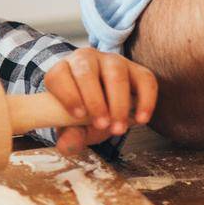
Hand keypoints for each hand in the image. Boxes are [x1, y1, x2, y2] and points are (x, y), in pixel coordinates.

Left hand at [43, 48, 157, 156]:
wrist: (106, 107)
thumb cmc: (85, 113)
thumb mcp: (73, 128)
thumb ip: (69, 136)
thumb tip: (67, 145)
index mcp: (63, 70)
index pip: (59, 75)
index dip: (68, 94)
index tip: (78, 115)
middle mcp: (86, 59)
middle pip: (86, 72)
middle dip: (95, 100)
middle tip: (102, 125)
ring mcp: (112, 61)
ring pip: (116, 74)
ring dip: (119, 103)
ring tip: (118, 128)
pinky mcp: (137, 69)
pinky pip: (145, 80)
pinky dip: (145, 100)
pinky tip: (140, 120)